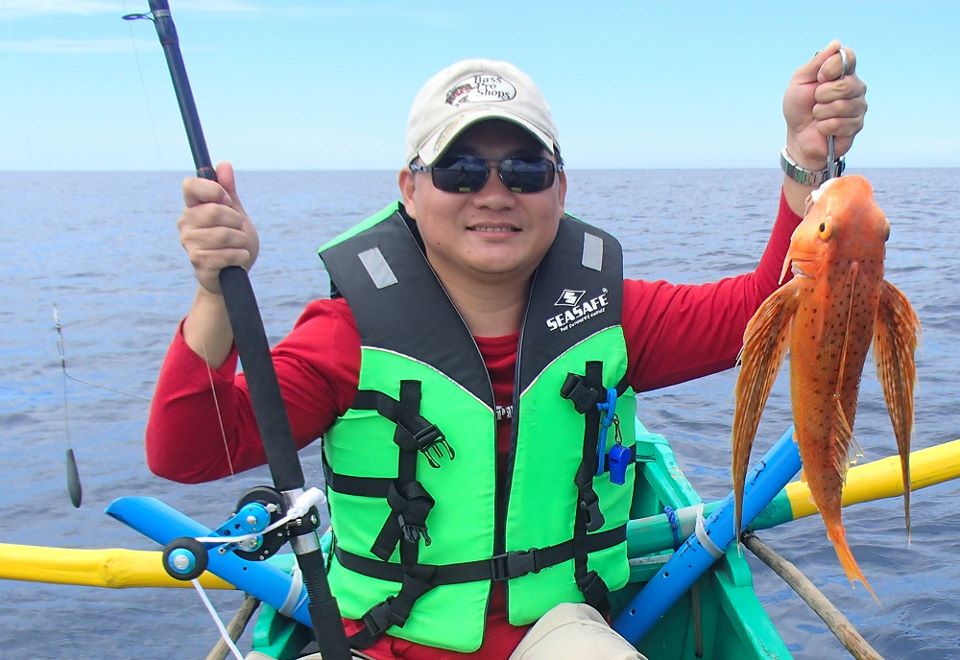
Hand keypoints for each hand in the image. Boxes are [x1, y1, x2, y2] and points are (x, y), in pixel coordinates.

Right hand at [177, 162, 259, 293]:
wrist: (233, 277)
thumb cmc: (233, 243)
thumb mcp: (235, 214)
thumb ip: (229, 191)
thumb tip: (224, 164)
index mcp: (193, 208)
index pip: (190, 185)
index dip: (212, 189)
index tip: (227, 200)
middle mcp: (185, 224)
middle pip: (214, 210)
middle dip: (236, 221)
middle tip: (239, 230)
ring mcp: (189, 244)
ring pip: (224, 234)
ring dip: (241, 241)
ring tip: (239, 246)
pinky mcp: (198, 263)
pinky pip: (227, 254)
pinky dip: (241, 256)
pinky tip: (239, 259)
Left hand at [782, 40, 866, 169]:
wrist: (798, 135)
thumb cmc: (798, 107)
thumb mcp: (800, 81)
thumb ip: (816, 63)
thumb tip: (836, 43)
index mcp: (842, 72)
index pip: (848, 57)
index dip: (831, 67)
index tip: (819, 78)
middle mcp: (855, 87)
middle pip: (845, 84)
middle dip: (822, 95)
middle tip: (815, 101)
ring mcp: (858, 106)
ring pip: (841, 106)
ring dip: (821, 113)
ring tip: (818, 116)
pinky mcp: (856, 125)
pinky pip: (839, 123)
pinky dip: (824, 127)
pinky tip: (823, 128)